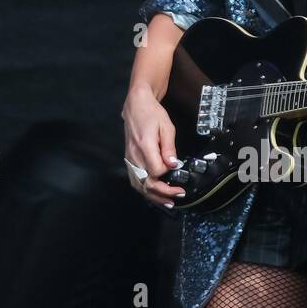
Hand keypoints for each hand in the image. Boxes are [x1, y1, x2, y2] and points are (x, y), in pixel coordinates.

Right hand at [121, 86, 186, 208]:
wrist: (136, 105)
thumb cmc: (152, 114)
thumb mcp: (167, 127)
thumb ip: (169, 147)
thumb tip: (172, 165)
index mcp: (145, 146)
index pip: (156, 170)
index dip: (168, 175)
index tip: (177, 173)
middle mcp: (134, 155)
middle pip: (146, 182)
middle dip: (163, 193)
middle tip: (178, 195)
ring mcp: (130, 159)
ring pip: (139, 185)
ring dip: (153, 196)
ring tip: (167, 202)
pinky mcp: (129, 160)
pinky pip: (135, 180)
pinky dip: (144, 190)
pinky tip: (154, 194)